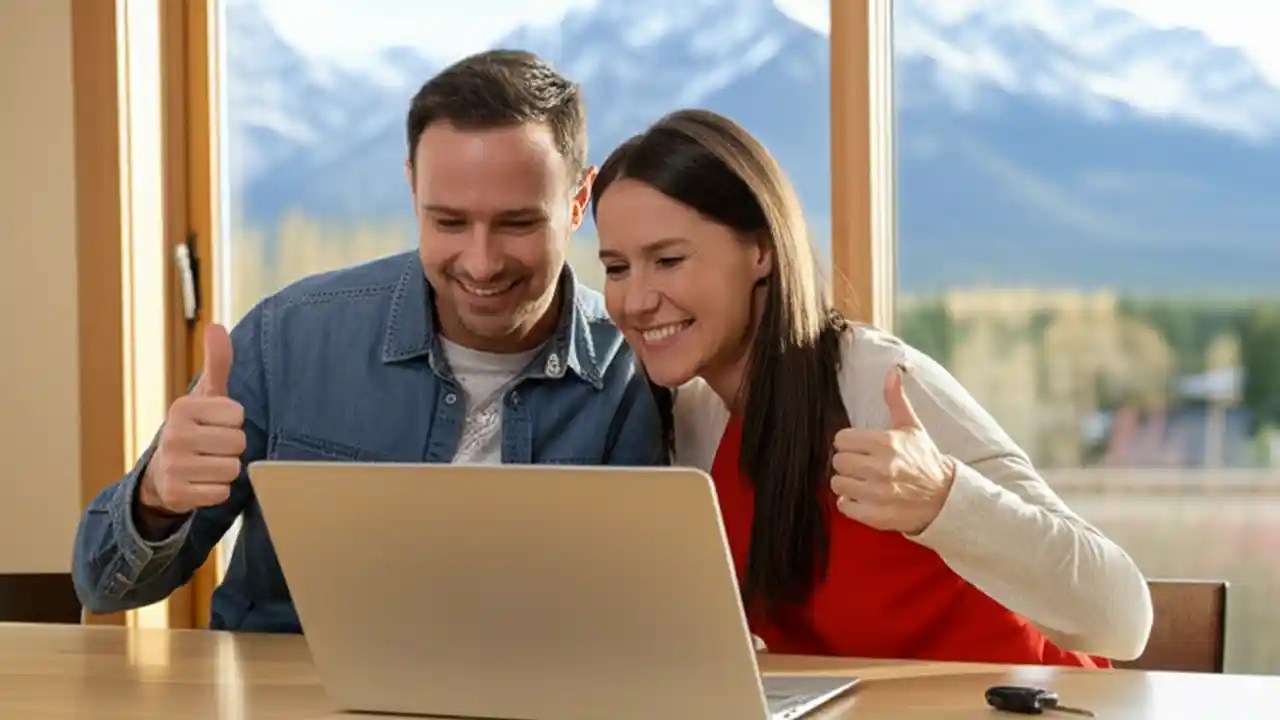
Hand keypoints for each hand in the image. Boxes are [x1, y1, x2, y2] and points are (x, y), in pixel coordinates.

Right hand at [138, 324, 245, 515]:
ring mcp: (172, 467)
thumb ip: (217, 363)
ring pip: (232, 468)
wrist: (163, 474)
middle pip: (237, 443)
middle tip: (211, 447)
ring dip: (225, 469)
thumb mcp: (206, 396)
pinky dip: (217, 491)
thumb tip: (216, 326)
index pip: (237, 415)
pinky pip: (221, 492)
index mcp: (182, 407)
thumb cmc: (194, 428)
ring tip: (206, 463)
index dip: (232, 422)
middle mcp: (173, 435)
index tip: (214, 424)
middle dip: (230, 447)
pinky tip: (201, 483)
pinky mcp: (177, 494)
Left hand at [830, 365, 956, 534]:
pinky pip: (845, 507)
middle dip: (846, 463)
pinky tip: (864, 498)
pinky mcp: (876, 515)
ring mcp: (878, 494)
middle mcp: (881, 468)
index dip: (848, 443)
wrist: (944, 498)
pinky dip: (851, 504)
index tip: (859, 447)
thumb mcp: (911, 427)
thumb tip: (893, 370)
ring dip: (847, 484)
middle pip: (837, 462)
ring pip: (838, 484)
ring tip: (862, 482)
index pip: (841, 439)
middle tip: (860, 465)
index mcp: (886, 443)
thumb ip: (896, 399)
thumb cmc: (924, 459)